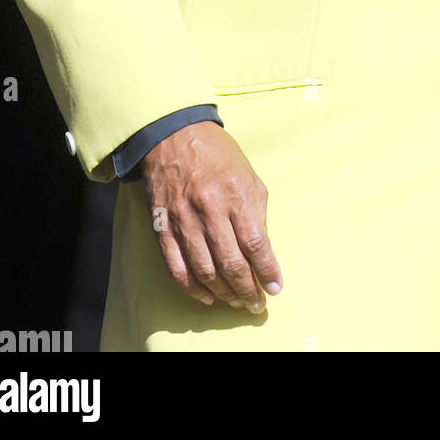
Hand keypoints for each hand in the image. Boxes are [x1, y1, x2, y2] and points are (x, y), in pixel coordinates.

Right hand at [140, 121, 282, 312]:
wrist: (174, 136)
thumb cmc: (218, 154)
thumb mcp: (248, 175)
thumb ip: (256, 212)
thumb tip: (262, 251)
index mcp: (236, 193)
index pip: (255, 243)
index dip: (267, 270)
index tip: (276, 287)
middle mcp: (210, 208)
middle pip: (231, 262)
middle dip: (248, 289)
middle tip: (258, 303)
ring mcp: (184, 220)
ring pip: (205, 270)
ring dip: (224, 293)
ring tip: (238, 302)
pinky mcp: (162, 227)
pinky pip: (177, 268)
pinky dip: (193, 288)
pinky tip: (208, 296)